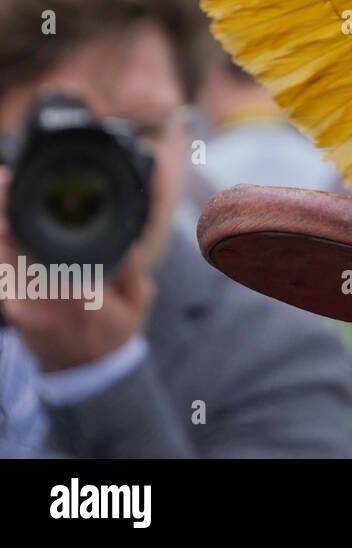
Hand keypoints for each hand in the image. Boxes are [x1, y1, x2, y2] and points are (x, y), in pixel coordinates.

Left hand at [0, 166, 154, 371]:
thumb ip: (132, 270)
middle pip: (8, 253)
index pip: (43, 259)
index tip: (15, 194)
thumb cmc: (114, 333)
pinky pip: (0, 268)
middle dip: (4, 214)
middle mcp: (41, 304)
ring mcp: (19, 306)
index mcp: (77, 302)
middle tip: (4, 179)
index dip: (21, 228)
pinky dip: (3, 240)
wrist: (86, 371)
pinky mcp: (10, 304)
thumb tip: (131, 238)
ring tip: (4, 188)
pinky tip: (6, 217)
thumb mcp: (138, 302)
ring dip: (1, 225)